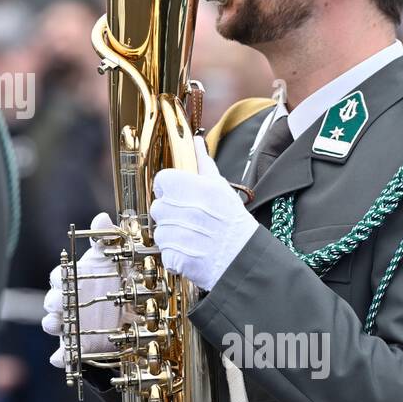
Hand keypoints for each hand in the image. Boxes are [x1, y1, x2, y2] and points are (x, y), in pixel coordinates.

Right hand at [42, 212, 126, 368]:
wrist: (133, 307)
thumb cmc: (117, 277)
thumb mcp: (114, 256)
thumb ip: (105, 238)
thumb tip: (101, 217)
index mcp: (72, 279)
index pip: (58, 277)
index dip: (59, 277)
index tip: (63, 276)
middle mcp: (68, 301)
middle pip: (52, 301)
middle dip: (52, 302)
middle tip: (59, 303)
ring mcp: (71, 323)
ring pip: (53, 325)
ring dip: (53, 325)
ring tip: (59, 325)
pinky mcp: (78, 345)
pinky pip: (64, 353)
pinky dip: (60, 356)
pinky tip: (62, 358)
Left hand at [149, 139, 258, 290]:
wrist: (244, 260)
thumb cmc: (234, 223)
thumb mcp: (221, 187)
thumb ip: (203, 163)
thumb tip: (196, 141)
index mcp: (190, 187)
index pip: (161, 181)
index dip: (170, 190)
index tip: (181, 197)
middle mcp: (180, 208)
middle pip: (158, 207)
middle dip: (171, 213)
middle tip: (192, 220)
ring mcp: (174, 234)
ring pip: (160, 230)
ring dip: (173, 235)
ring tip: (195, 236)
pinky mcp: (173, 256)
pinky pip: (164, 252)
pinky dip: (175, 254)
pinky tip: (192, 251)